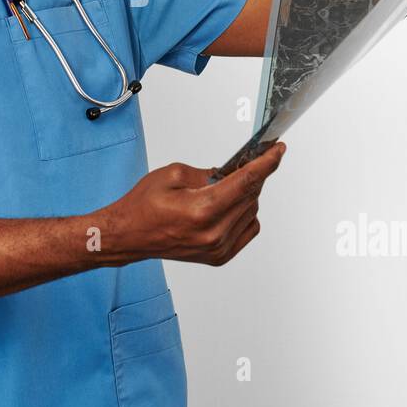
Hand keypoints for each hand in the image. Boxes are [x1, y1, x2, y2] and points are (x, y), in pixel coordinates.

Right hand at [103, 142, 285, 264]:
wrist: (128, 235)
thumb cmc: (143, 206)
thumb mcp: (173, 174)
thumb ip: (208, 172)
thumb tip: (230, 173)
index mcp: (203, 210)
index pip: (247, 181)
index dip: (266, 163)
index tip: (277, 150)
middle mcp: (214, 233)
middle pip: (252, 195)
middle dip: (252, 175)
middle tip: (243, 163)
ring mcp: (218, 248)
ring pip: (252, 211)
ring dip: (246, 194)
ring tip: (223, 187)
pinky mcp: (219, 256)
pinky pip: (248, 229)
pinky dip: (245, 213)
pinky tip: (229, 204)